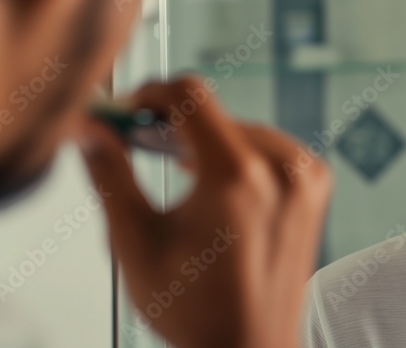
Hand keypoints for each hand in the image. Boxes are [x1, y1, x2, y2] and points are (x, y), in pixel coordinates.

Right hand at [76, 77, 332, 347]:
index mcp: (237, 176)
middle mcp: (282, 168)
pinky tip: (216, 184)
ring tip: (176, 170)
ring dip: (207, 139)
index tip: (128, 110)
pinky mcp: (315, 186)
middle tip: (136, 141)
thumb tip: (90, 131)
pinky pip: (271, 147)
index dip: (150, 94)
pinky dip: (241, 155)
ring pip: (242, 128)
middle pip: (215, 113)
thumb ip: (111, 175)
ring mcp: (306, 176)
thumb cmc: (197, 311)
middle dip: (172, 123)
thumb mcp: (136, 242)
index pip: (190, 96)